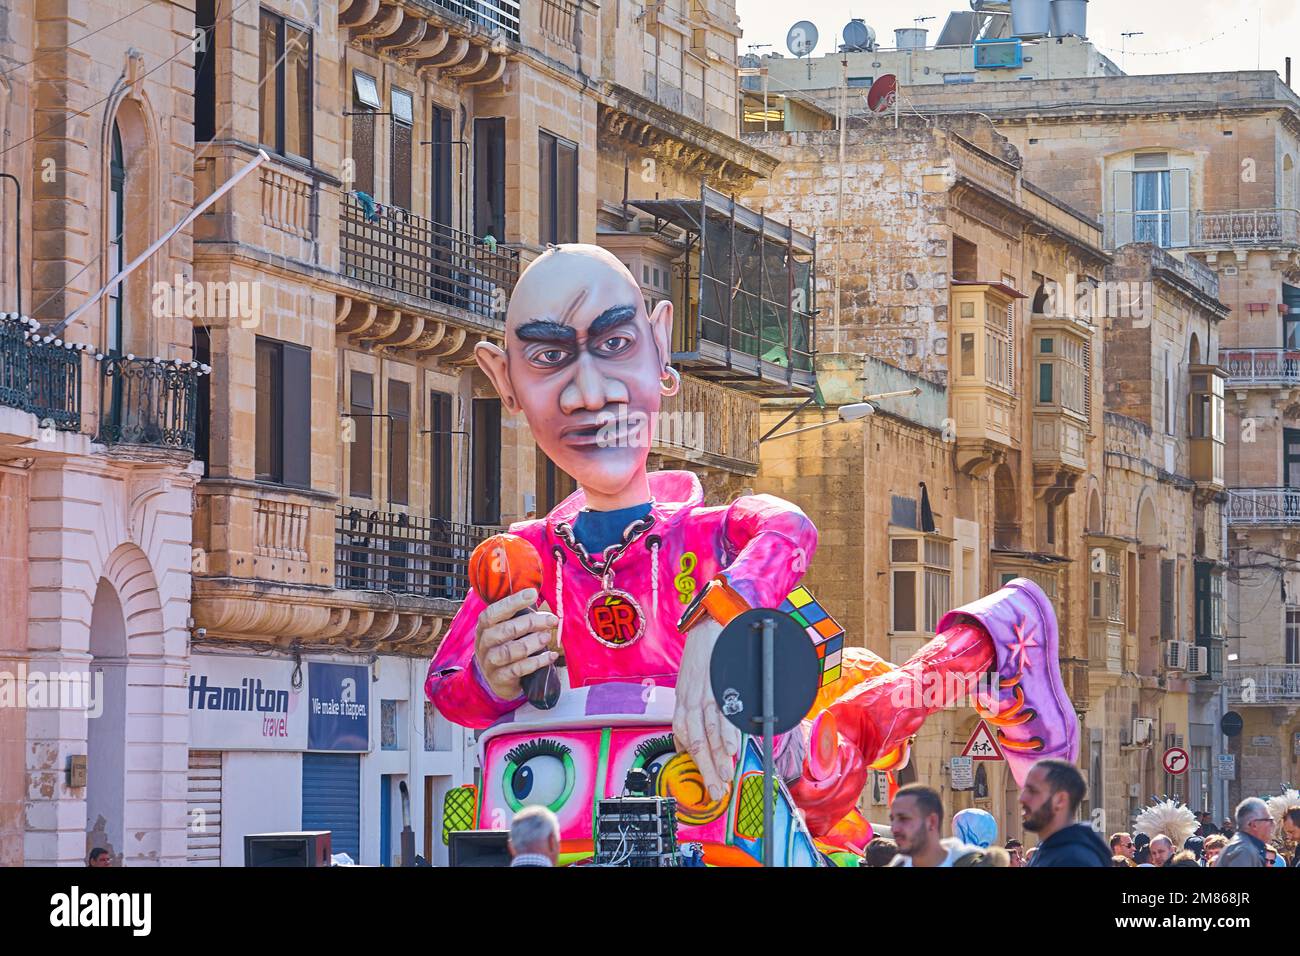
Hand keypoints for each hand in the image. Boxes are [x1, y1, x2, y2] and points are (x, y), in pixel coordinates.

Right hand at [474, 588, 558, 700]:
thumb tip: (537, 595)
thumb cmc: (506, 646)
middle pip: (505, 631)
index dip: (512, 602)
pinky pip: (518, 669)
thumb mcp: (507, 630)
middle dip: (531, 623)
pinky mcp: (499, 679)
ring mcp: (489, 662)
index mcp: (484, 627)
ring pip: (510, 651)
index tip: (532, 593)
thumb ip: (518, 616)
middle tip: (551, 620)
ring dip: (532, 643)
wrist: (497, 680)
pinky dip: (537, 662)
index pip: (494, 612)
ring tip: (547, 637)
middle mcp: (483, 643)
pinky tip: (550, 656)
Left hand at [672, 618, 739, 800]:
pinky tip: (731, 748)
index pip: (685, 739)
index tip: (704, 782)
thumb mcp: (690, 686)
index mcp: (684, 703)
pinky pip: (724, 713)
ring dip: (717, 759)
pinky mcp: (721, 684)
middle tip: (716, 792)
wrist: (708, 624)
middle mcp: (691, 701)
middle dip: (706, 771)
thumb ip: (693, 714)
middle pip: (697, 742)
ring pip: (710, 732)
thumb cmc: (701, 658)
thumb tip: (693, 743)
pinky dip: (727, 732)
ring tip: (724, 779)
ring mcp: (706, 693)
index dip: (694, 763)